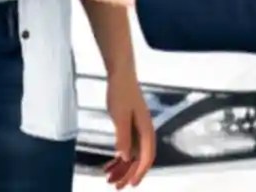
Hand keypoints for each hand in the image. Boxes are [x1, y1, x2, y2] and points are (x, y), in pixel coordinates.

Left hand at [104, 73, 155, 187]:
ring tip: (109, 179)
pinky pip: (126, 147)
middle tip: (115, 186)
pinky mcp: (129, 127)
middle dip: (128, 173)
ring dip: (122, 168)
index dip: (140, 172)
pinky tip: (109, 165)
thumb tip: (125, 157)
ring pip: (131, 155)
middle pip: (139, 159)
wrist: (120, 75)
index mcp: (146, 130)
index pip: (147, 156)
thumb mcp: (120, 116)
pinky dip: (118, 158)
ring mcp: (136, 130)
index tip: (131, 183)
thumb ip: (123, 137)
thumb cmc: (121, 92)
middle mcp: (144, 132)